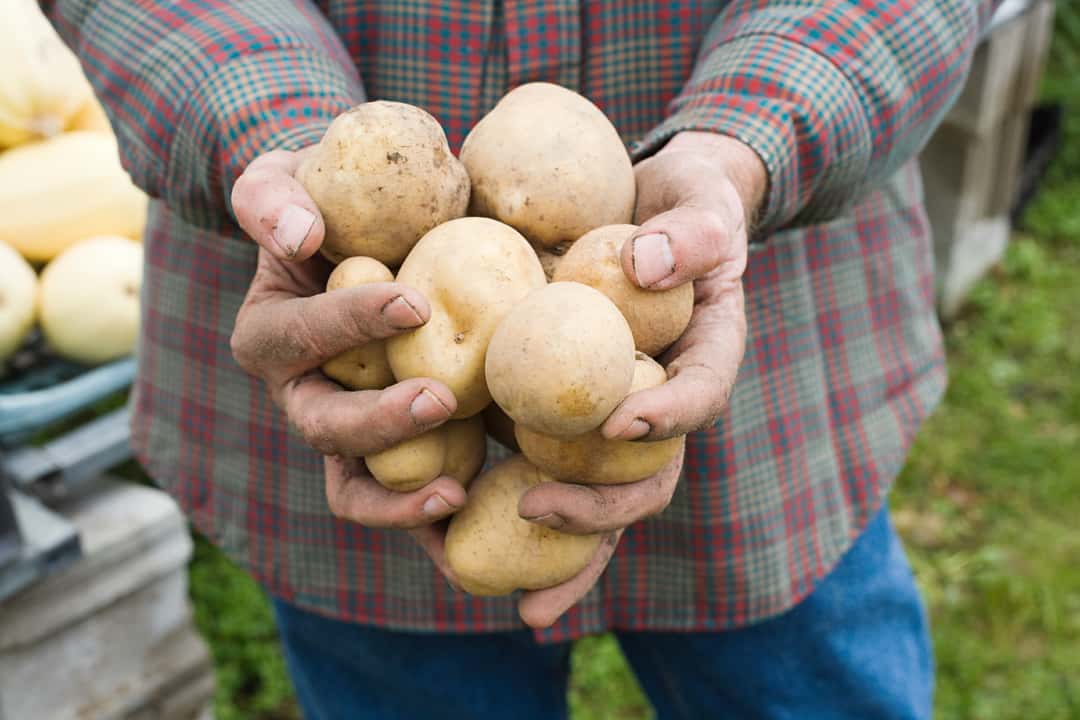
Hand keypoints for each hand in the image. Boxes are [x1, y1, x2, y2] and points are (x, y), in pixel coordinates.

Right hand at [229, 148, 467, 539]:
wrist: (368, 242)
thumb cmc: (327, 205)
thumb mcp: (285, 179)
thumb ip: (273, 197)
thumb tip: (301, 236)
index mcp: (271, 335)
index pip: (301, 335)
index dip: (350, 324)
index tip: (413, 304)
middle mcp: (302, 395)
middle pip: (324, 428)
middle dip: (377, 423)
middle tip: (440, 401)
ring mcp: (347, 434)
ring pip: (354, 487)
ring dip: (399, 500)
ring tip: (455, 493)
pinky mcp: (394, 454)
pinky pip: (405, 499)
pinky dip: (433, 526)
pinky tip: (480, 520)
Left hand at [512, 131, 765, 627]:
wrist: (652, 211)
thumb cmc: (685, 203)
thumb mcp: (702, 201)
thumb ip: (691, 231)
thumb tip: (646, 266)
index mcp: (703, 358)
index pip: (699, 394)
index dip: (669, 416)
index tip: (621, 420)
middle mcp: (659, 404)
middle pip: (643, 476)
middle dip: (599, 510)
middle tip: (536, 512)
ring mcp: (610, 416)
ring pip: (593, 497)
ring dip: (561, 553)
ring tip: (518, 603)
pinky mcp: (562, 412)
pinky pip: (539, 466)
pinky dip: (504, 509)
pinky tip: (454, 539)